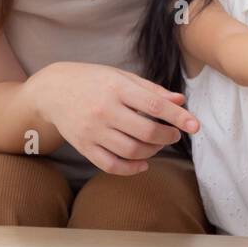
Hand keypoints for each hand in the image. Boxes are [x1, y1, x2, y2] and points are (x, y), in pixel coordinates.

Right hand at [33, 61, 199, 175]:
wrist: (52, 90)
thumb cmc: (92, 80)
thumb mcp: (121, 77)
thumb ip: (151, 90)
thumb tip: (180, 101)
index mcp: (116, 88)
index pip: (154, 105)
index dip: (178, 117)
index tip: (194, 125)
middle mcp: (104, 110)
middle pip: (145, 131)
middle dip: (167, 136)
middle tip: (174, 135)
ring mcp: (92, 131)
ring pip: (131, 151)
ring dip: (152, 151)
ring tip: (158, 144)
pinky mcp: (83, 146)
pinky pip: (110, 165)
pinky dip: (131, 169)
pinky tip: (143, 163)